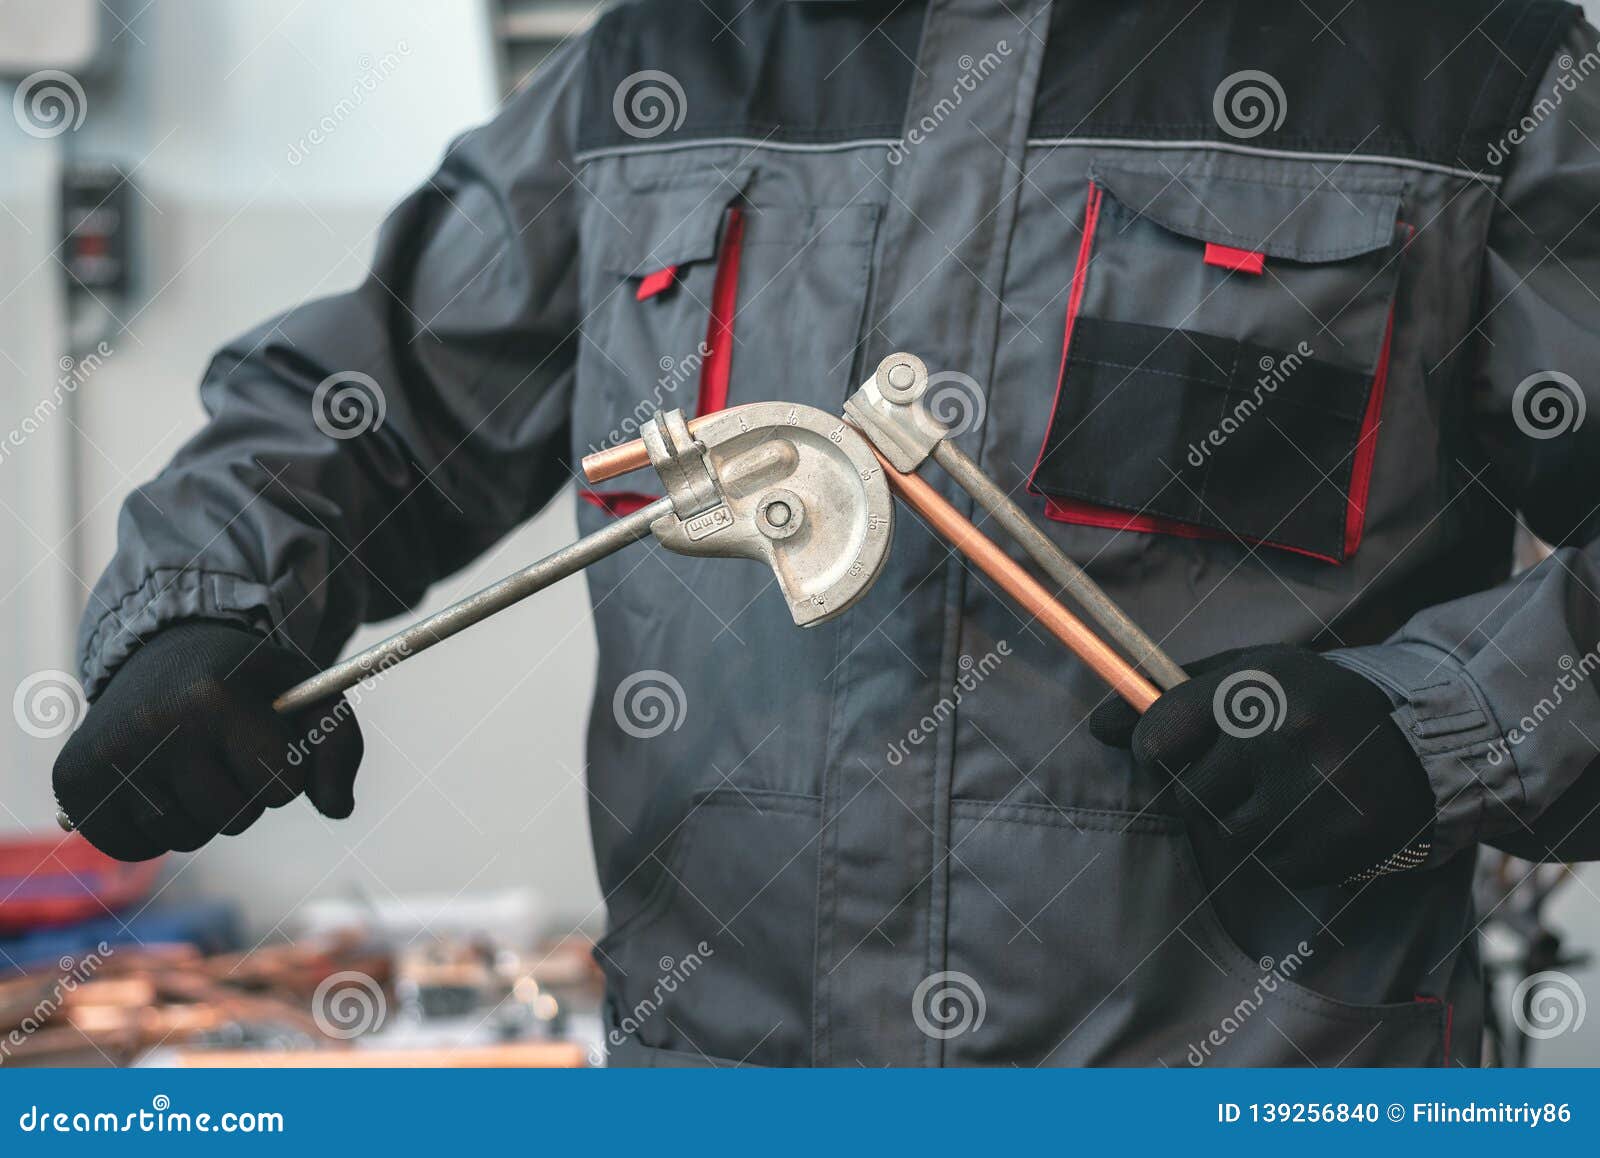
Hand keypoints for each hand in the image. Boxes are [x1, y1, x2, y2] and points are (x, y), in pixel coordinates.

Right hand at [53, 621, 362, 860]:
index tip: (269, 740)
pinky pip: (137, 848)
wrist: (163, 655)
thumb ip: (339, 746)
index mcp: (215, 697)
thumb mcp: (304, 695)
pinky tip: (154, 782)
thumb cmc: (245, 682)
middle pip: (235, 818)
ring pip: (188, 837)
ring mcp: (107, 756)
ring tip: (191, 760)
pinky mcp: (74, 784)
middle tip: (225, 748)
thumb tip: (338, 809)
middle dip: (245, 793)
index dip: (287, 773)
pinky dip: (156, 830)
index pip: (283, 787)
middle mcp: (154, 726)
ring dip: (202, 812)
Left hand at [1091, 645, 1434, 886]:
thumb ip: (1168, 696)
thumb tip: (1095, 728)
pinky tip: (1316, 814)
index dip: (1156, 751)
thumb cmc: (1309, 702)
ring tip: (1288, 788)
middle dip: (1208, 787)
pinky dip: (1286, 848)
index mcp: (1252, 685)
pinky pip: (1275, 865)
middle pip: (1189, 795)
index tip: (1172, 750)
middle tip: (1251, 768)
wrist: (1420, 741)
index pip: (1156, 738)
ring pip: (1229, 834)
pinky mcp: (1337, 842)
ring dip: (1248, 819)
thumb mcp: (1246, 674)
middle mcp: (1282, 735)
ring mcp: (1312, 792)